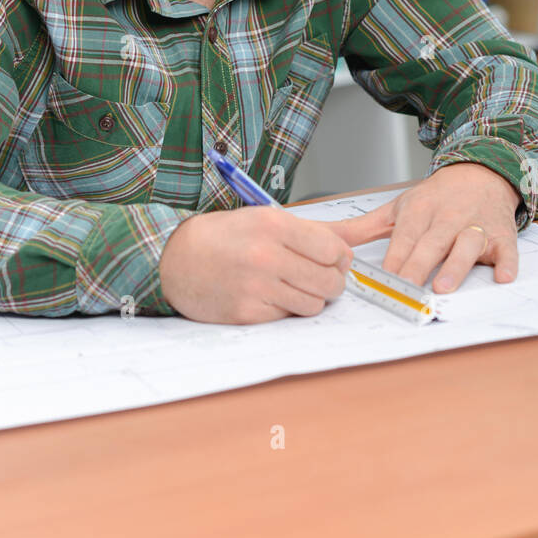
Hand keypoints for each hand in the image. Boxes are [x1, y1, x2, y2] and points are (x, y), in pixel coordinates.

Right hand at [158, 205, 353, 322]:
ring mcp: (256, 287)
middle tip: (316, 276)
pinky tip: (268, 295)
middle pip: (330, 281)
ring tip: (290, 285)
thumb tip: (363, 235)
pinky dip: (285, 310)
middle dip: (331, 282)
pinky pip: (288, 318)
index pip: (335, 250)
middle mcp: (266, 256)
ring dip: (309, 298)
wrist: (174, 258)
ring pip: (314, 304)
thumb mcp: (268, 219)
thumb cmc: (224, 236)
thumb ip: (317, 231)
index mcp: (274, 225)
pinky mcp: (247, 313)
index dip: (340, 258)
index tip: (332, 259)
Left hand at [327, 162, 521, 293]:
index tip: (384, 280)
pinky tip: (503, 277)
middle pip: (432, 243)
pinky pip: (507, 250)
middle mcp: (448, 217)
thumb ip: (361, 228)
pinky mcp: (502, 235)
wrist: (481, 173)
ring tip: (444, 286)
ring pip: (467, 245)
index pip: (404, 236)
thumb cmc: (435, 198)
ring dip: (457, 265)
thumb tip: (326, 240)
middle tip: (407, 289)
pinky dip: (507, 263)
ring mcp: (476, 226)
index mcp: (419, 210)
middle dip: (418, 265)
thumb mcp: (397, 207)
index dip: (395, 258)